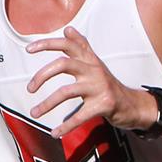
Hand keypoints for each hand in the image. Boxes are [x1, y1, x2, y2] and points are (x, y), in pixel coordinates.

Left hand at [25, 27, 155, 134]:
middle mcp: (94, 70)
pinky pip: (80, 116)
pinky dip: (66, 126)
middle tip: (30, 89)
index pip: (67, 44)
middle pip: (63, 64)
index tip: (29, 49)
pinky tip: (55, 133)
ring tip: (34, 113)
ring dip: (47, 104)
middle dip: (42, 76)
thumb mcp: (96, 63)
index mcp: (89, 60)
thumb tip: (68, 29)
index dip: (47, 44)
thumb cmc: (108, 84)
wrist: (133, 104)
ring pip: (66, 92)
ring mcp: (99, 87)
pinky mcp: (103, 105)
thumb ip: (82, 46)